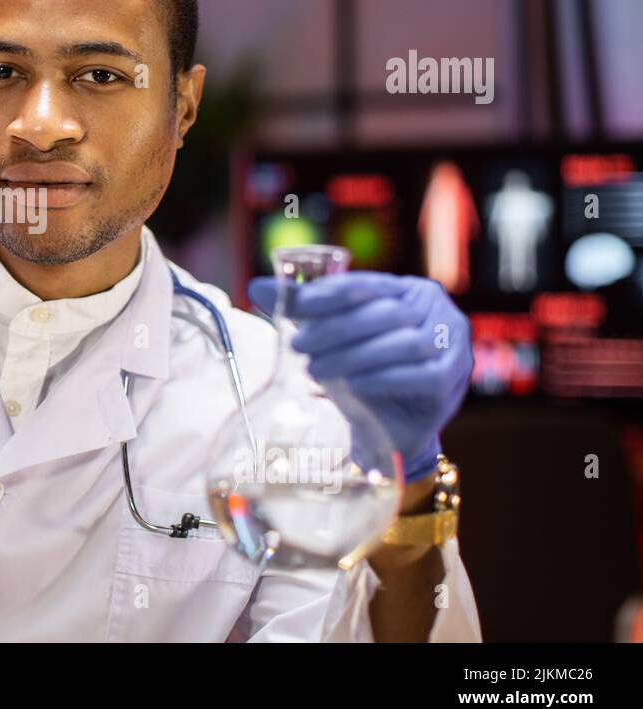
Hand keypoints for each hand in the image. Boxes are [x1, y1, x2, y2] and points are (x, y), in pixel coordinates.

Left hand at [247, 272, 472, 482]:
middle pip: (383, 313)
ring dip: (355, 356)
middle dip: (335, 329)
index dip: (326, 295)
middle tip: (298, 345)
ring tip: (316, 370)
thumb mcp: (328, 337)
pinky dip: (384, 379)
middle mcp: (434, 309)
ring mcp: (451, 343)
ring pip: (404, 344)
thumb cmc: (359, 369)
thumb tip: (255, 288)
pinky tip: (353, 386)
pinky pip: (421, 376)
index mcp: (405, 289)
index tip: (290, 309)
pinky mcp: (453, 377)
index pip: (364, 285)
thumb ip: (300, 310)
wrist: (389, 424)